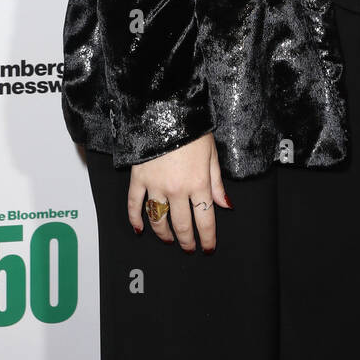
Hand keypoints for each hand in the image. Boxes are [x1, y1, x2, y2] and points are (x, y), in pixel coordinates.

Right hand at [127, 132, 230, 251]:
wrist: (166, 111)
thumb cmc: (192, 129)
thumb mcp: (212, 153)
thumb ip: (217, 183)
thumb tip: (225, 205)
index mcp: (199, 182)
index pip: (205, 219)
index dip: (207, 238)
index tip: (208, 247)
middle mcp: (177, 189)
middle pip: (182, 224)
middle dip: (187, 240)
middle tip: (189, 248)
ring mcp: (156, 185)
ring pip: (158, 219)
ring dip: (164, 234)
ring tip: (169, 239)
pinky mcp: (139, 178)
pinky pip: (135, 204)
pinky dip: (135, 219)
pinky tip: (139, 228)